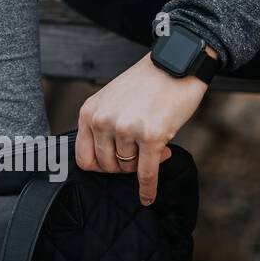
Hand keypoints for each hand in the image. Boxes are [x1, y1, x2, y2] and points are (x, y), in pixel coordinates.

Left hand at [76, 49, 212, 205]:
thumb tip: (109, 161)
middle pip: (107, 166)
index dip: (99, 167)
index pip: (83, 158)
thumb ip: (102, 125)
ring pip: (128, 168)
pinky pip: (146, 173)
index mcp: (89, 112)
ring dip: (143, 164)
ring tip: (157, 147)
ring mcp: (126, 129)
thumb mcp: (111, 99)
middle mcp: (103, 121)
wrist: (176, 64)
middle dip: (124, 166)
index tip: (113, 165)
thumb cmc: (146, 83)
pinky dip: (148, 189)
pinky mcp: (151, 136)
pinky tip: (148, 197)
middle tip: (141, 153)